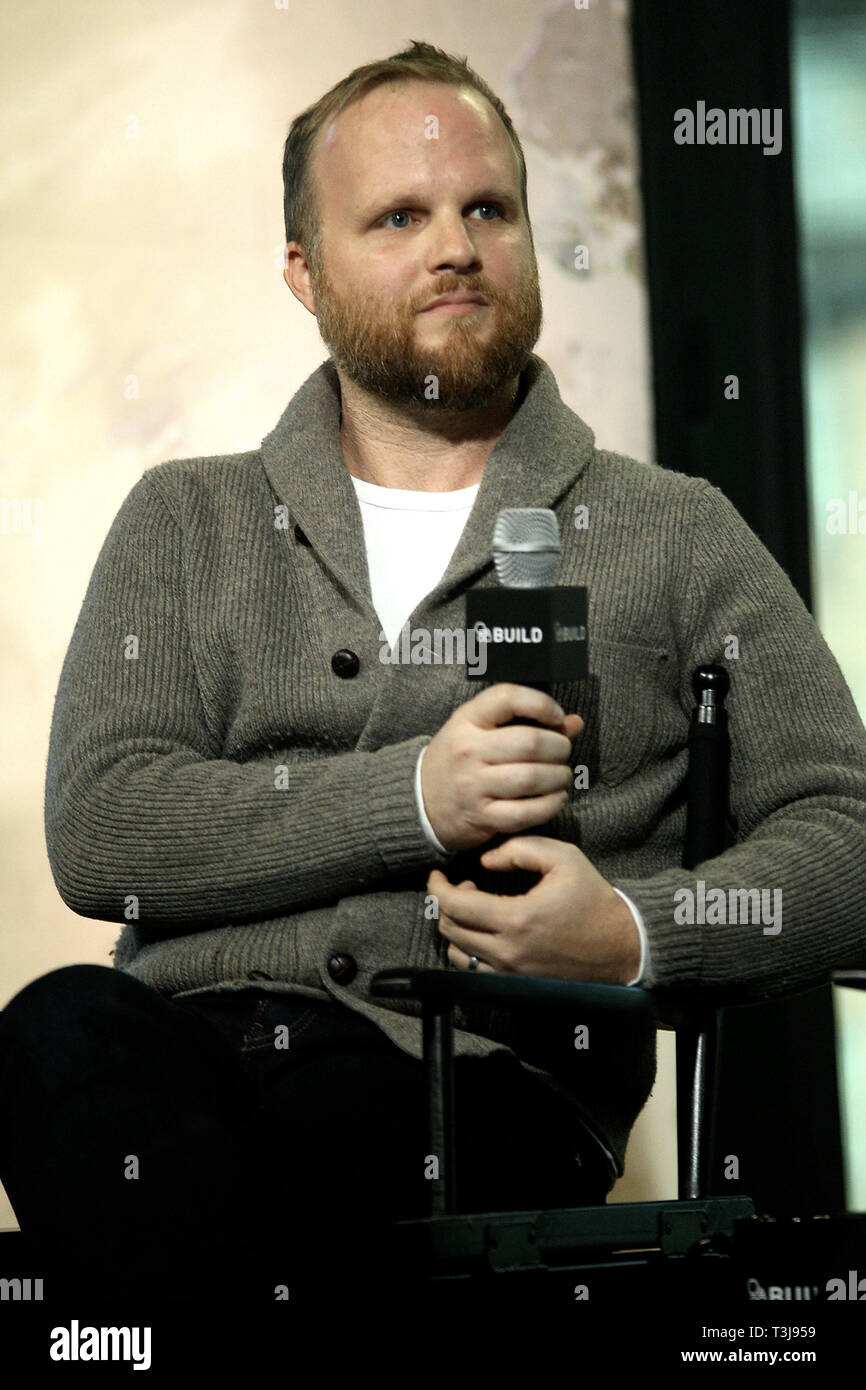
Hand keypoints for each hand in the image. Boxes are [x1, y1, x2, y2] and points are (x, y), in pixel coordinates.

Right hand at [420, 683, 582, 853]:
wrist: (420, 800)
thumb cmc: (459, 759)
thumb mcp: (480, 729)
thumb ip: (526, 720)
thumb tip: (574, 723)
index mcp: (466, 720)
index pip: (507, 698)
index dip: (542, 704)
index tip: (557, 716)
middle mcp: (468, 750)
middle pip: (530, 743)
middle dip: (559, 747)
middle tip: (563, 752)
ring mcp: (473, 786)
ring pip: (532, 778)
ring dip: (559, 777)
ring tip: (561, 776)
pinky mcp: (481, 816)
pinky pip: (526, 813)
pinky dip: (550, 805)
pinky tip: (556, 798)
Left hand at [428, 836, 640, 984]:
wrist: (620, 944)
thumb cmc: (592, 898)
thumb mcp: (563, 857)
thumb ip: (519, 848)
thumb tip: (485, 862)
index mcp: (516, 918)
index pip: (454, 905)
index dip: (438, 886)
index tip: (438, 874)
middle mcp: (508, 951)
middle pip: (449, 929)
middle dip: (446, 903)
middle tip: (464, 885)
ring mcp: (510, 973)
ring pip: (456, 953)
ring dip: (455, 927)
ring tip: (475, 908)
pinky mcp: (516, 984)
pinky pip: (474, 971)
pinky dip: (468, 950)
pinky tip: (484, 931)